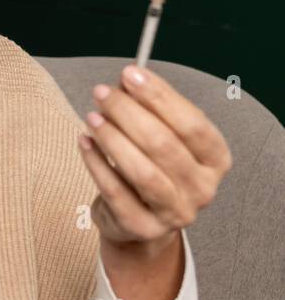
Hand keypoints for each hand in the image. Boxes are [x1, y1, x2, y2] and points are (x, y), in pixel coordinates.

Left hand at [77, 63, 232, 258]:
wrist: (139, 220)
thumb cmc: (151, 167)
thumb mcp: (161, 137)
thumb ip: (151, 110)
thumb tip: (126, 80)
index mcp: (215, 160)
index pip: (192, 123)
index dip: (160, 97)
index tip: (130, 73)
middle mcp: (202, 189)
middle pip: (164, 145)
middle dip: (129, 113)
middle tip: (102, 92)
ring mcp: (175, 212)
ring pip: (142, 171)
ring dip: (113, 139)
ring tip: (91, 117)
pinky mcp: (142, 226)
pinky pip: (115, 191)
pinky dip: (96, 163)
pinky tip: (84, 141)